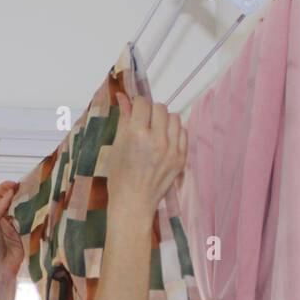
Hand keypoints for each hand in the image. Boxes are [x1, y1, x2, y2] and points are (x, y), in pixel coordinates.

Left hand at [0, 180, 25, 282]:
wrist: (0, 269)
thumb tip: (10, 193)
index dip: (4, 187)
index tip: (15, 184)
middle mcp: (1, 219)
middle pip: (10, 200)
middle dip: (17, 192)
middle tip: (28, 187)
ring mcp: (13, 226)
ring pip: (20, 209)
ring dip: (26, 202)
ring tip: (34, 195)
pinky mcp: (23, 234)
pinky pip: (29, 220)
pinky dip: (33, 214)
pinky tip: (38, 209)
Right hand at [107, 92, 187, 217]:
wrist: (133, 203)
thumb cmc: (120, 177)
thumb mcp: (117, 146)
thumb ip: (124, 119)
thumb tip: (123, 96)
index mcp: (136, 135)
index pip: (142, 103)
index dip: (137, 104)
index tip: (134, 110)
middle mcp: (157, 140)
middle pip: (160, 108)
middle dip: (150, 111)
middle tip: (144, 123)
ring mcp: (171, 149)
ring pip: (174, 118)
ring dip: (164, 120)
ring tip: (155, 132)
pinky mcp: (181, 158)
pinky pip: (182, 132)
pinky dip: (174, 133)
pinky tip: (164, 141)